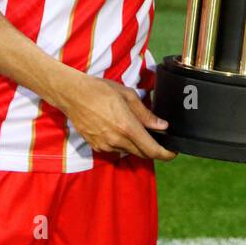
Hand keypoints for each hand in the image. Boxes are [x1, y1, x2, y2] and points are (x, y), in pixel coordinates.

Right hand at [58, 76, 175, 160]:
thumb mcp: (128, 96)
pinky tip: (119, 130)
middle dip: (153, 149)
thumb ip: (146, 114)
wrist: (72, 95)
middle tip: (158, 138)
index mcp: (127, 127)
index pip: (152, 150)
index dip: (166, 154)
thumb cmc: (100, 90)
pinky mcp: (96, 146)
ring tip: (135, 128)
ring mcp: (105, 145)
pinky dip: (122, 144)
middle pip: (142, 154)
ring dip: (136, 145)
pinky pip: (115, 150)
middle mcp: (117, 140)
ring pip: (129, 152)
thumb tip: (162, 125)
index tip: (173, 152)